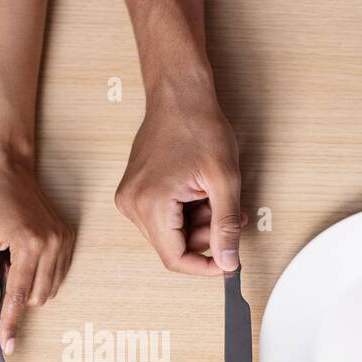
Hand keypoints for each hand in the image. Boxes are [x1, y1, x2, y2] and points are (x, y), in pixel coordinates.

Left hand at [0, 149, 73, 354]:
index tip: (8, 346)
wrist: (5, 167)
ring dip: (27, 284)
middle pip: (36, 297)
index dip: (10, 324)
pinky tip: (23, 252)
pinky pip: (56, 274)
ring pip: (49, 289)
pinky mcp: (67, 237)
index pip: (18, 297)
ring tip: (11, 255)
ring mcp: (63, 241)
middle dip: (16, 295)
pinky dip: (38, 274)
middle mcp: (52, 244)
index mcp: (29, 244)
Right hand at [114, 87, 243, 275]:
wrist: (179, 94)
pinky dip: (186, 212)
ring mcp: (130, 198)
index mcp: (151, 204)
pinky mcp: (134, 191)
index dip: (204, 267)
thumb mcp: (224, 180)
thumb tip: (228, 261)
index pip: (174, 259)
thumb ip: (226, 226)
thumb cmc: (199, 126)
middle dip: (206, 236)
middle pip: (172, 246)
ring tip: (216, 195)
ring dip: (198, 223)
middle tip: (231, 215)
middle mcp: (132, 205)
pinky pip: (163, 217)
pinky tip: (199, 191)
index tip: (227, 263)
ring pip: (170, 233)